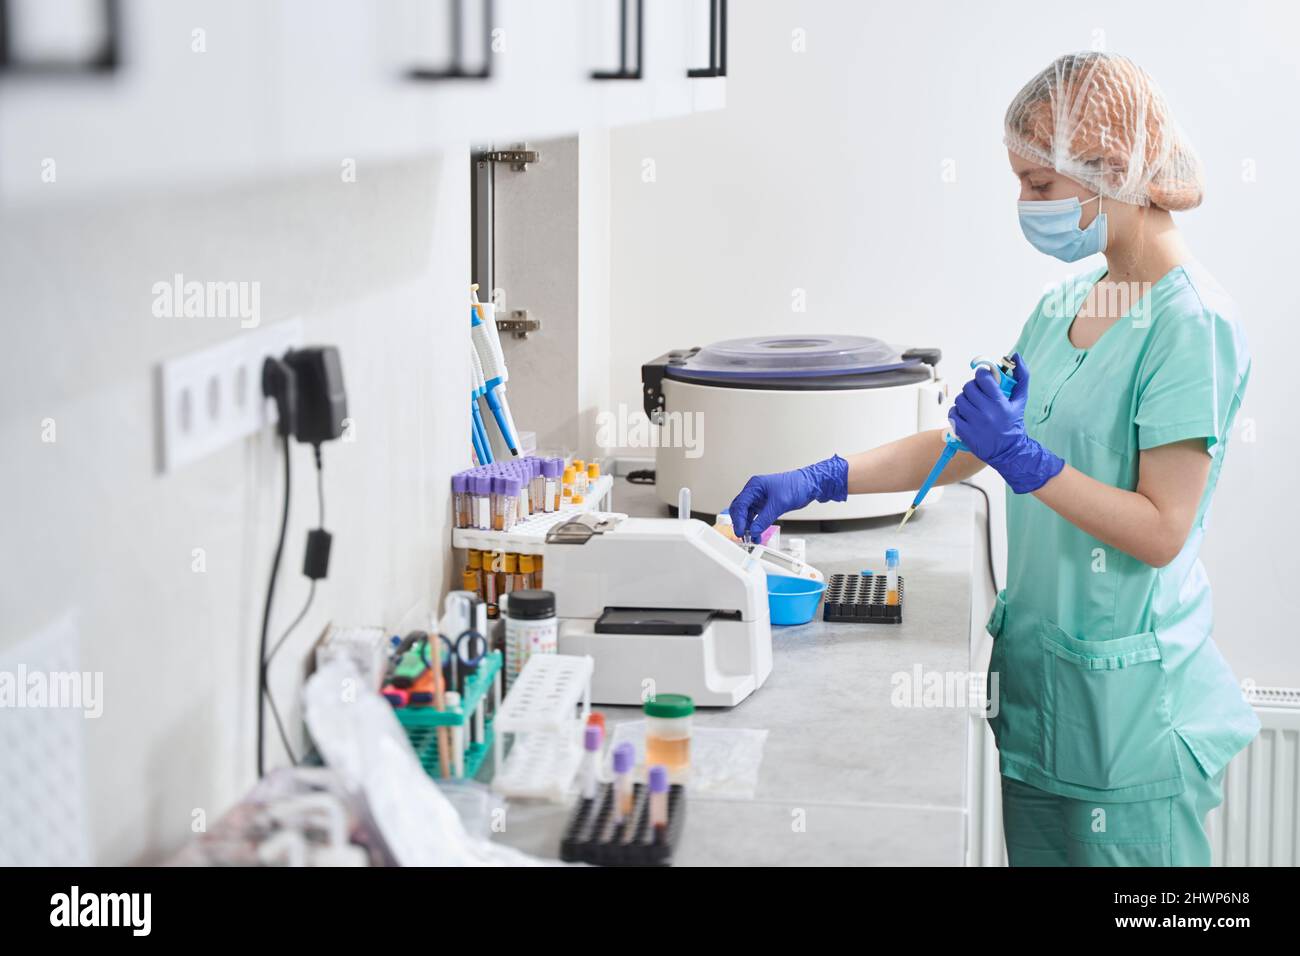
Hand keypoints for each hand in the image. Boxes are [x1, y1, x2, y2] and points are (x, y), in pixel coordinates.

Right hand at [728, 455, 847, 537]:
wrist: (810, 485)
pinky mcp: (765, 505)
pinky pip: (756, 516)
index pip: (740, 504)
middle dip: (740, 523)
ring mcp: (759, 498)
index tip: (741, 531)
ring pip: (747, 514)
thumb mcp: (779, 503)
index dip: (739, 519)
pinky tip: (757, 533)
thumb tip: (754, 530)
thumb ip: (765, 518)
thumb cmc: (796, 486)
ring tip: (751, 538)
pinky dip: (755, 525)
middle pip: (740, 509)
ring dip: (748, 526)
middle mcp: (755, 492)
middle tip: (742, 535)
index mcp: (755, 486)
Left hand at [949, 353, 1063, 493]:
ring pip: (959, 400)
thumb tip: (1017, 356)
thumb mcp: (1020, 400)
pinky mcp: (964, 432)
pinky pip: (953, 414)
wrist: (1009, 452)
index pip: (982, 378)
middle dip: (972, 388)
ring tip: (972, 405)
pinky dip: (957, 412)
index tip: (984, 379)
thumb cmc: (1014, 424)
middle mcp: (986, 412)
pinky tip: (966, 415)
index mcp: (1000, 402)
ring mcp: (974, 423)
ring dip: (964, 400)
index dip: (981, 375)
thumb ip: (1022, 377)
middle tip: (978, 393)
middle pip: (968, 388)